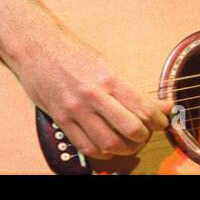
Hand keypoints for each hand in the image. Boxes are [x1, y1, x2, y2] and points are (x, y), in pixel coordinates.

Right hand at [6, 17, 173, 159]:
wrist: (37, 46)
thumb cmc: (72, 52)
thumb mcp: (105, 64)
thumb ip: (130, 88)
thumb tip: (159, 104)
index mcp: (109, 78)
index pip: (142, 107)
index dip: (158, 120)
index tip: (162, 122)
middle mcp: (94, 95)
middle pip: (130, 129)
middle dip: (144, 137)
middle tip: (146, 134)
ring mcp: (76, 109)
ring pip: (109, 142)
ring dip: (125, 148)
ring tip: (129, 143)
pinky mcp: (61, 119)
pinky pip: (85, 146)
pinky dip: (102, 153)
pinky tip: (108, 148)